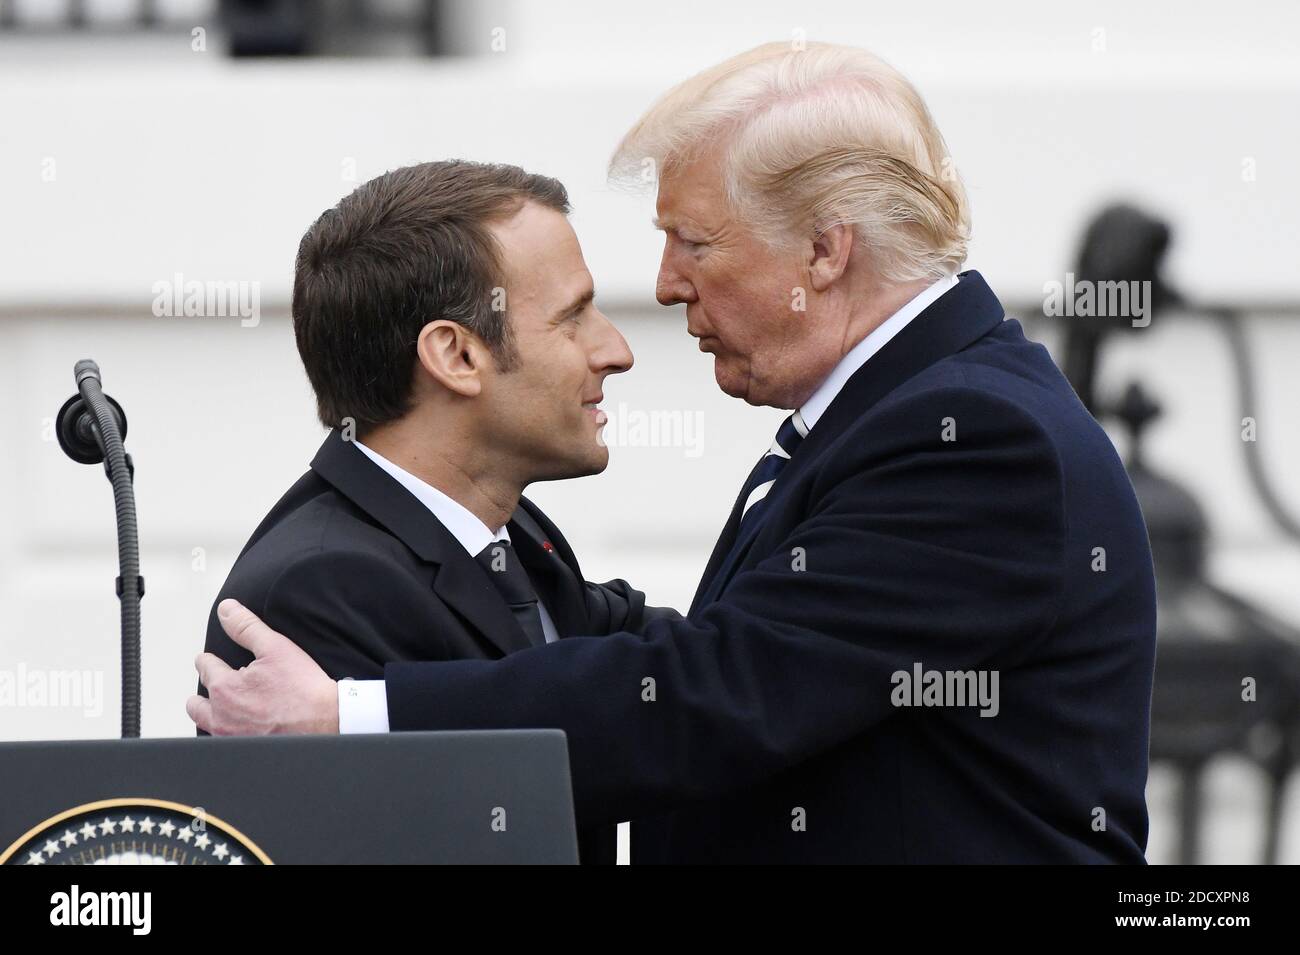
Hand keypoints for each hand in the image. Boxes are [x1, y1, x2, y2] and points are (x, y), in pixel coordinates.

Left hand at [186, 599, 339, 735]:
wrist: (326, 722)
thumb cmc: (303, 688)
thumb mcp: (276, 647)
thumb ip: (246, 627)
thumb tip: (227, 610)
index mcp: (224, 688)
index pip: (205, 667)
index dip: (210, 659)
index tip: (214, 659)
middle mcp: (221, 716)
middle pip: (196, 702)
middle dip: (207, 689)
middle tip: (220, 682)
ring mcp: (230, 737)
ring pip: (206, 723)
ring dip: (211, 713)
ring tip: (225, 705)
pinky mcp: (244, 751)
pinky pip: (223, 741)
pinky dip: (227, 731)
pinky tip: (240, 725)